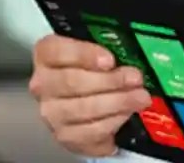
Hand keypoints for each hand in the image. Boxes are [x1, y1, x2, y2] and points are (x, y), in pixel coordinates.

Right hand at [29, 34, 152, 156]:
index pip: (55, 51)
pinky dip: (114, 122)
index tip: (109, 60)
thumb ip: (107, 46)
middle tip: (135, 78)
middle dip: (109, 80)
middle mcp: (43, 84)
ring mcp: (52, 113)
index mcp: (47, 55)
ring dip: (117, 102)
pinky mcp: (65, 136)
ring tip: (140, 97)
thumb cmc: (94, 69)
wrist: (90, 101)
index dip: (83, 54)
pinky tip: (127, 113)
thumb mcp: (98, 50)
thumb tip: (131, 48)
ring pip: (83, 109)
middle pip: (72, 82)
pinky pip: (91, 131)